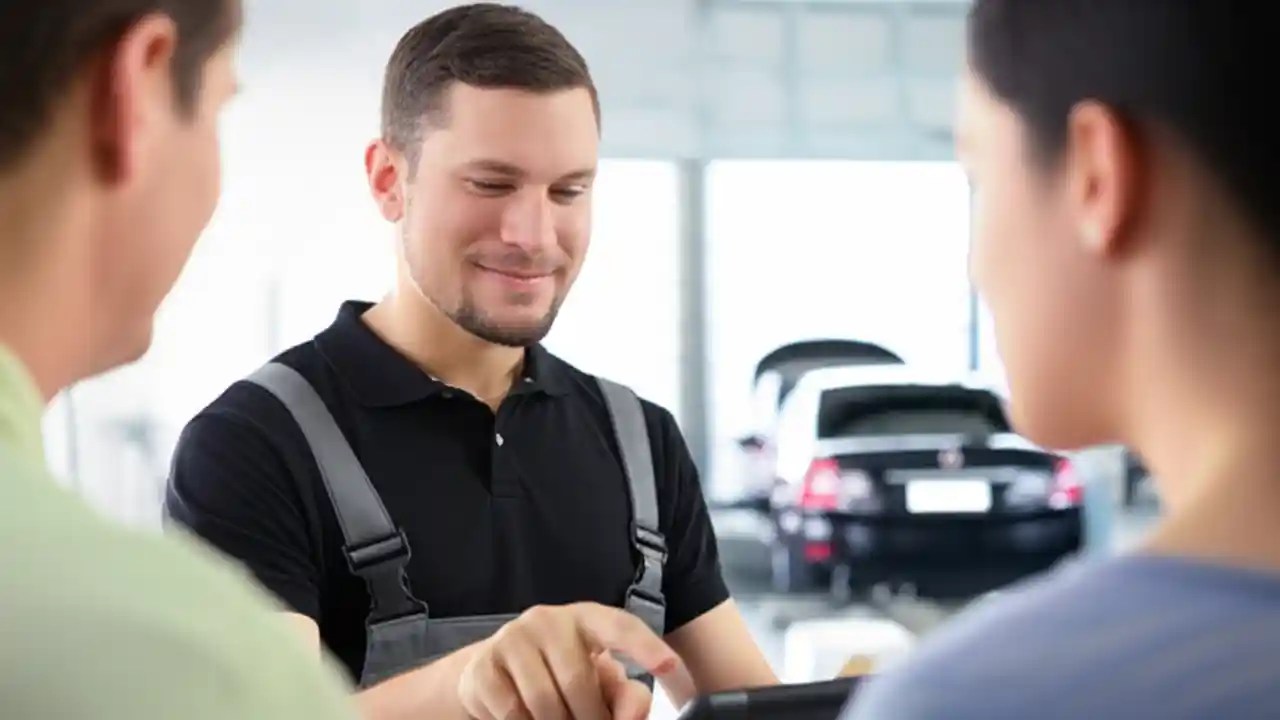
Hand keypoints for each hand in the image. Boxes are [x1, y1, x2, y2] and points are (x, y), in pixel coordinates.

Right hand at [458, 602, 695, 719]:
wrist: (494, 674)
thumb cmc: (560, 675)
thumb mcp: (599, 682)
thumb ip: (626, 697)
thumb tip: (631, 719)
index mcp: (587, 618)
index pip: (620, 626)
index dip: (646, 646)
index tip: (670, 667)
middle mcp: (548, 619)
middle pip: (578, 682)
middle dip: (589, 719)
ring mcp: (512, 638)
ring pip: (544, 702)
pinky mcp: (484, 665)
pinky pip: (511, 711)